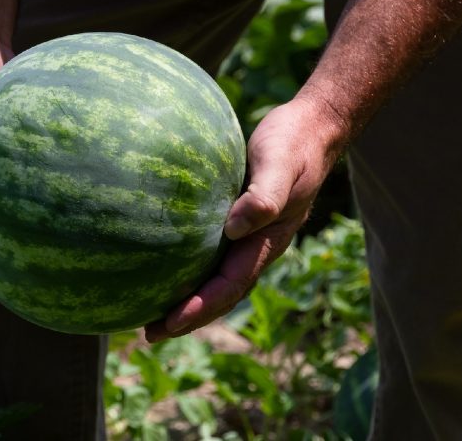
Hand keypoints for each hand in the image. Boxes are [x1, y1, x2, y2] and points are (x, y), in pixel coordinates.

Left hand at [144, 97, 344, 341]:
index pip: (230, 284)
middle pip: (222, 292)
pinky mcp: (237, 218)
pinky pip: (211, 251)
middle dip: (189, 316)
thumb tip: (234, 229)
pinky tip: (165, 264)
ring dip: (189, 298)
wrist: (310, 128)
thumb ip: (263, 197)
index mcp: (268, 241)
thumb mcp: (279, 165)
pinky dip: (190, 267)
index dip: (201, 307)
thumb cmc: (293, 144)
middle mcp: (256, 245)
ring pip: (217, 277)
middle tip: (151, 333)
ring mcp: (248, 235)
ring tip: (153, 312)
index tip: (170, 323)